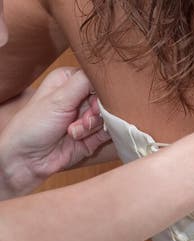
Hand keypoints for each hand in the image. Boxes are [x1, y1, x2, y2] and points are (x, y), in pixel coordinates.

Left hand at [0, 67, 111, 197]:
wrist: (29, 159)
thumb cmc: (35, 125)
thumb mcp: (59, 98)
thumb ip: (84, 82)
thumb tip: (106, 71)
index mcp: (69, 81)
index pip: (96, 78)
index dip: (99, 90)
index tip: (92, 101)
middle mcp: (79, 97)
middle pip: (105, 99)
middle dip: (95, 111)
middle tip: (82, 119)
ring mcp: (86, 118)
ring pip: (108, 117)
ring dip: (92, 126)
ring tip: (73, 132)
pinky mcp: (92, 137)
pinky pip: (108, 134)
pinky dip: (97, 137)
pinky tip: (79, 139)